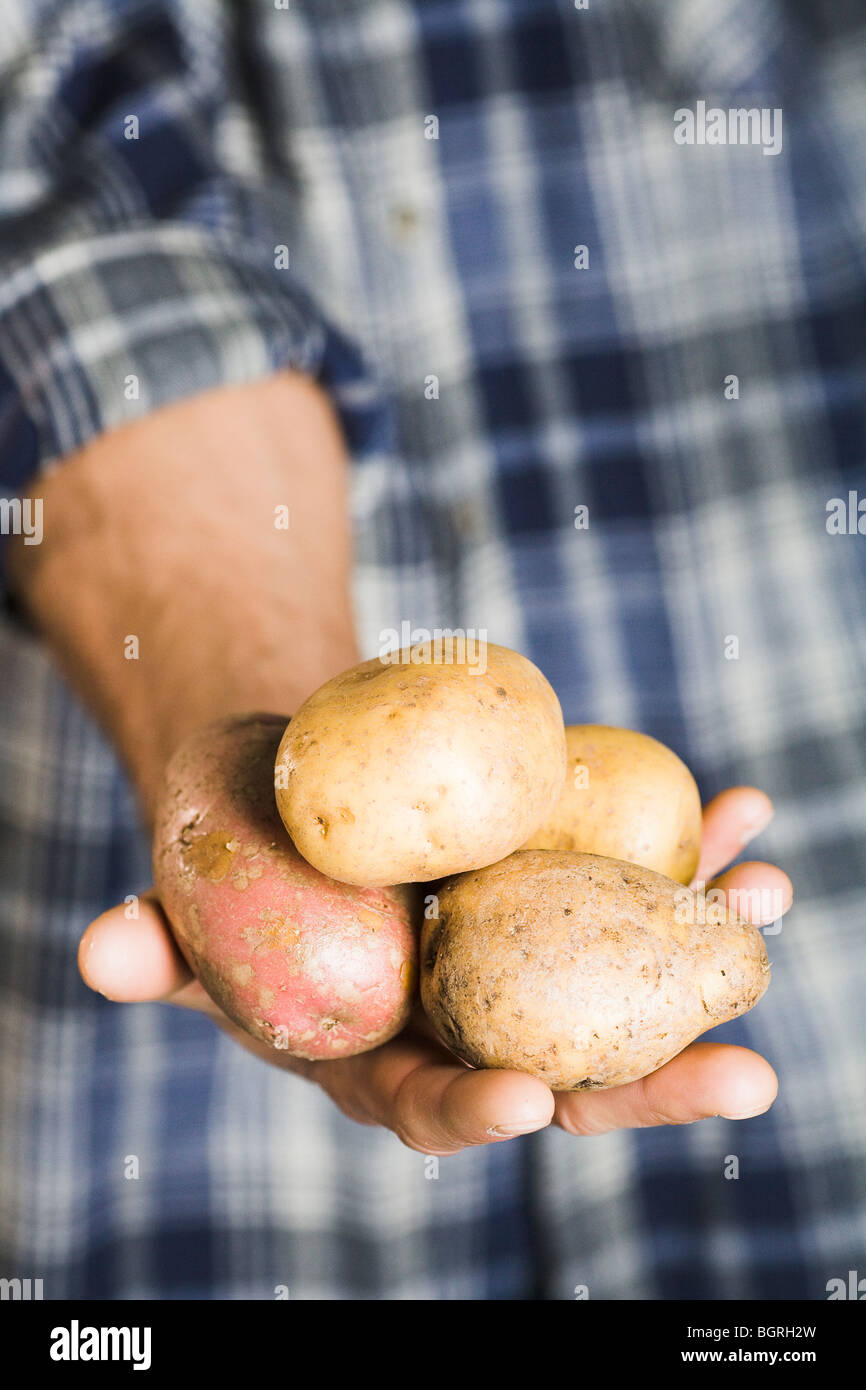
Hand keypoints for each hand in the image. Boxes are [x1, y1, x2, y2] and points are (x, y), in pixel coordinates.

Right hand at [79, 785, 790, 1154]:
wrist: (290, 782)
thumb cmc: (232, 854)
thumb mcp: (186, 901)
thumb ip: (154, 945)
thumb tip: (99, 954)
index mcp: (382, 1052)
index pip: (430, 1104)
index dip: (476, 1112)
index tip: (528, 1101)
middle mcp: (470, 1016)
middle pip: (571, 1070)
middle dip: (660, 1079)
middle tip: (744, 1077)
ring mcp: (527, 954)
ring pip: (629, 977)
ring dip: (708, 948)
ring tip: (766, 895)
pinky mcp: (559, 886)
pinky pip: (635, 880)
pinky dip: (694, 851)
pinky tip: (745, 811)